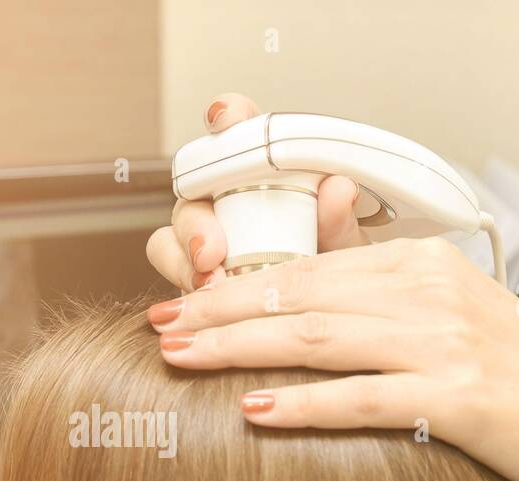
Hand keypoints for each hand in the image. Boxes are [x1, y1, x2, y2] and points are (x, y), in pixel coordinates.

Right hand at [145, 93, 368, 291]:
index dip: (228, 118)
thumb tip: (337, 188)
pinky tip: (207, 303)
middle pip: (192, 192)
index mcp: (263, 176)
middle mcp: (226, 203)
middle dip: (196, 219)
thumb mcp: (348, 251)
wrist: (333, 325)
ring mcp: (204, 243)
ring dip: (183, 258)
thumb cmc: (338, 277)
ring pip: (170, 239)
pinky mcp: (192, 280)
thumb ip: (341, 222)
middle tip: (212, 248)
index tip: (226, 117)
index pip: (238, 132)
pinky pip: (174, 278)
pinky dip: (185, 289)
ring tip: (209, 281)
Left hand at [147, 235, 518, 480]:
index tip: (179, 304)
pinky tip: (253, 412)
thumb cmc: (514, 373)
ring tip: (182, 358)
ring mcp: (442, 343)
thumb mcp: (447, 312)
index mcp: (418, 264)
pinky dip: (304, 404)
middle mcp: (426, 293)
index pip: (307, 270)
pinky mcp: (457, 397)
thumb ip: (378, 294)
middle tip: (160, 327)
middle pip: (299, 296)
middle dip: (218, 312)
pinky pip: (364, 398)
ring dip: (241, 347)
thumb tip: (302, 291)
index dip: (233, 287)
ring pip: (318, 338)